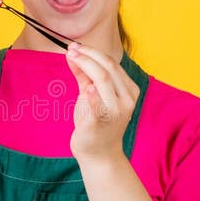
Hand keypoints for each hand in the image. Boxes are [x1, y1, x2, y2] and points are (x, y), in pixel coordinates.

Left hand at [66, 43, 140, 162]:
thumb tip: (72, 54)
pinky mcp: (101, 124)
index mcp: (129, 90)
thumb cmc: (97, 122)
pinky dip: (93, 97)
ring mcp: (115, 112)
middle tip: (70, 48)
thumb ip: (84, 75)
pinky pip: (98, 107)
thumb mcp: (92, 95)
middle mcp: (126, 100)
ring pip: (102, 80)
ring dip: (84, 64)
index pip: (112, 64)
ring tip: (70, 56)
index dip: (93, 52)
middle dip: (87, 55)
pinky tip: (88, 88)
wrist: (99, 154)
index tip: (76, 46)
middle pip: (107, 68)